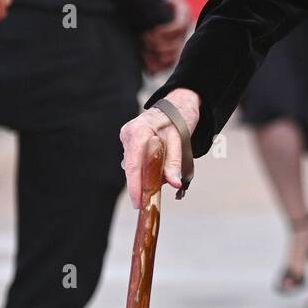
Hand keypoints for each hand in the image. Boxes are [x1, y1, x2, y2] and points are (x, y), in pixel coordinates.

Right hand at [120, 88, 200, 208]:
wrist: (178, 105)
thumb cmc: (179, 118)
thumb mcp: (180, 140)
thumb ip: (174, 162)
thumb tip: (174, 183)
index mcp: (139, 131)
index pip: (133, 164)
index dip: (134, 186)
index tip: (138, 202)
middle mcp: (128, 134)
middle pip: (132, 167)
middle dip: (142, 184)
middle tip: (153, 197)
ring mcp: (127, 138)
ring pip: (134, 166)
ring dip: (147, 175)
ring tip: (164, 174)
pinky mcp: (130, 142)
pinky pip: (136, 161)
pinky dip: (146, 168)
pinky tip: (159, 166)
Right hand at [142, 0, 190, 74]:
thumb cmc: (138, 16)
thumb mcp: (137, 36)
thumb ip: (143, 53)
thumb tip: (152, 73)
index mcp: (170, 42)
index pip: (170, 61)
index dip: (160, 67)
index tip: (149, 69)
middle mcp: (180, 33)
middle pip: (175, 53)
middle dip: (160, 55)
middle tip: (146, 49)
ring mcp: (183, 21)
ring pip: (178, 41)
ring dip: (161, 43)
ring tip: (146, 38)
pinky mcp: (183, 9)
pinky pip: (179, 25)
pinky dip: (167, 31)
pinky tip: (155, 30)